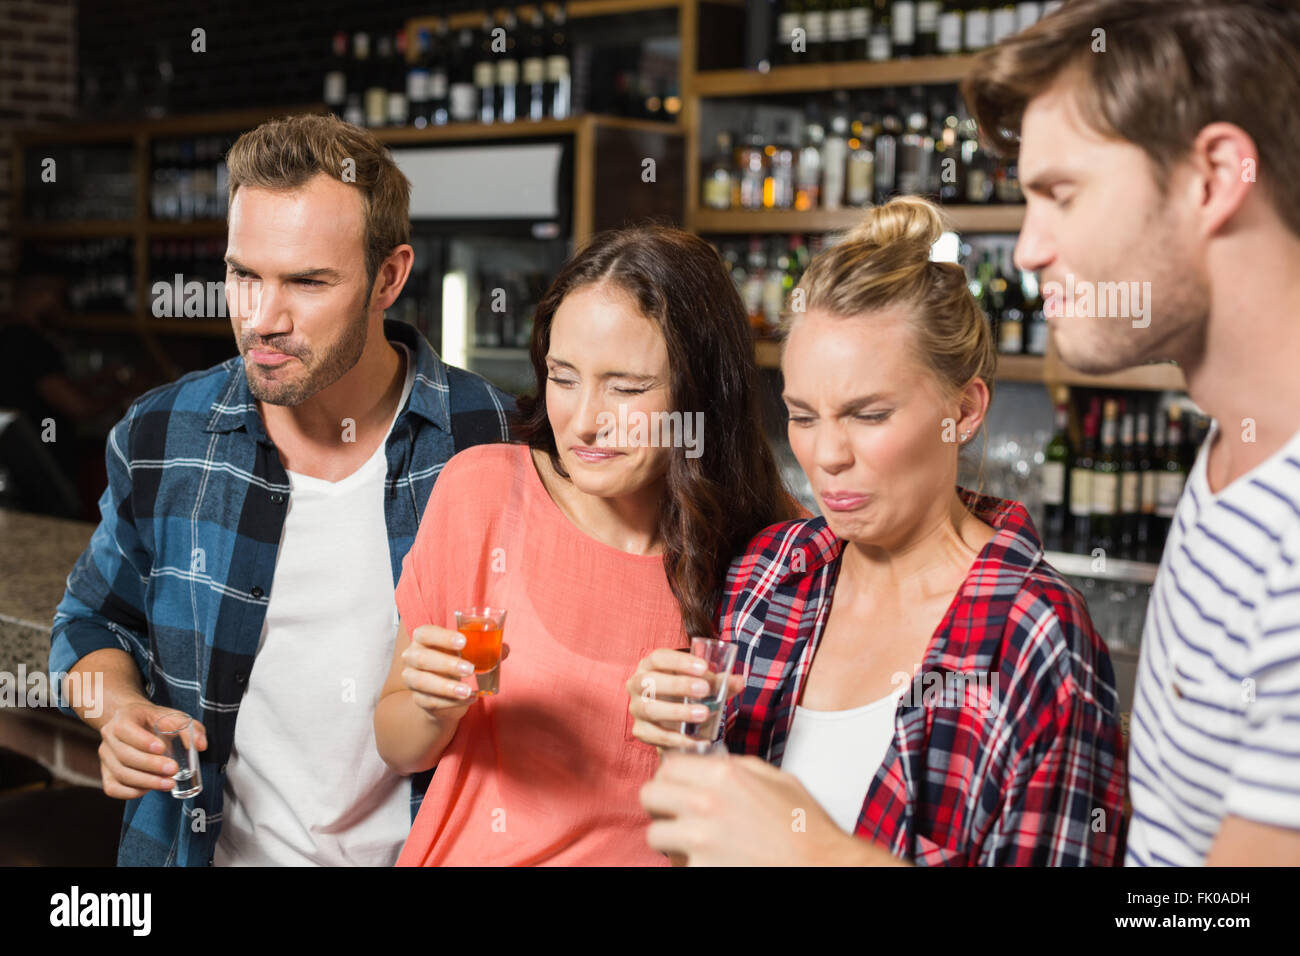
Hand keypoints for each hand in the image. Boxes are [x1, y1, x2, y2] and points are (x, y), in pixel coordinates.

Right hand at [98, 701, 207, 799]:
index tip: (162, 748)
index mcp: (123, 718)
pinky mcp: (106, 773)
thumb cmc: (155, 721)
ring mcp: (105, 757)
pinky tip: (149, 789)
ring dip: (145, 781)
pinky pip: (113, 788)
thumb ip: (189, 728)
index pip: (125, 729)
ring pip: (120, 773)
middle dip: (150, 765)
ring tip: (168, 783)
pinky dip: (130, 792)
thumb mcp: (173, 716)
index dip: (142, 741)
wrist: (135, 724)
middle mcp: (109, 737)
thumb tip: (201, 746)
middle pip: (124, 755)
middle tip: (173, 770)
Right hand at [401, 624, 510, 721]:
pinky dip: (452, 702)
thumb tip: (504, 648)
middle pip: (423, 658)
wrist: (443, 693)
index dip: (443, 637)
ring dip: (446, 686)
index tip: (463, 642)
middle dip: (447, 664)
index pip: (425, 633)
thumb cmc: (454, 663)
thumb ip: (485, 649)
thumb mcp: (467, 653)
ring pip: (423, 682)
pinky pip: (432, 701)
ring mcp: (411, 680)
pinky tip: (469, 699)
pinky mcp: (418, 699)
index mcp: (422, 639)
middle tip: (470, 669)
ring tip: (467, 690)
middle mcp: (412, 657)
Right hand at [625, 648, 744, 749]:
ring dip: (678, 712)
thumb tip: (739, 681)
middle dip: (678, 685)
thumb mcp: (701, 683)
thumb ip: (719, 682)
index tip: (704, 667)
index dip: (680, 661)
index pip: (659, 658)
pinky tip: (698, 740)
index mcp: (649, 665)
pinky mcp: (640, 731)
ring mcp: (636, 708)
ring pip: (650, 709)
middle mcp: (637, 684)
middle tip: (705, 690)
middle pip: (650, 681)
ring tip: (704, 714)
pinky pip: (655, 735)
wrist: (672, 719)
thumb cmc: (685, 693)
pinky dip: (677, 739)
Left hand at [640, 751, 903, 865]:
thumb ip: (735, 766)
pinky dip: (689, 864)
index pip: (666, 766)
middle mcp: (705, 803)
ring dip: (670, 838)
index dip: (671, 778)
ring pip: (656, 834)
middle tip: (676, 813)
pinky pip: (677, 864)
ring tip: (691, 842)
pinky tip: (711, 860)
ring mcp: (700, 840)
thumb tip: (709, 762)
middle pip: (649, 796)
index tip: (677, 787)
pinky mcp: (700, 869)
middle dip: (661, 805)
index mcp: (722, 774)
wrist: (822, 865)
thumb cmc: (804, 825)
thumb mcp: (775, 778)